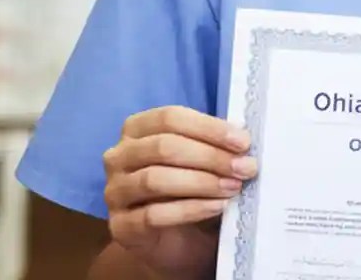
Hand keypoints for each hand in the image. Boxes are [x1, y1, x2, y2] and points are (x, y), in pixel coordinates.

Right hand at [102, 106, 257, 279]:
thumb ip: (215, 144)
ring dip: (202, 182)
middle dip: (210, 156)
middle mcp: (118, 157)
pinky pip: (153, 215)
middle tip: (245, 167)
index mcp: (137, 130)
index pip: (170, 118)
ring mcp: (115, 192)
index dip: (209, 128)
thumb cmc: (189, 191)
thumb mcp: (203, 161)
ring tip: (234, 187)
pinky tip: (217, 206)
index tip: (243, 142)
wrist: (175, 242)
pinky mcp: (121, 226)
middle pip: (163, 147)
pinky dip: (190, 209)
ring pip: (155, 180)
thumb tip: (242, 135)